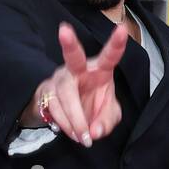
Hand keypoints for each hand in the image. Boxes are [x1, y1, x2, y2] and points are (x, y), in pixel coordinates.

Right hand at [32, 20, 127, 145]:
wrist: (67, 115)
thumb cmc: (92, 106)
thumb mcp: (108, 115)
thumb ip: (107, 121)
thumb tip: (94, 132)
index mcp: (99, 69)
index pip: (109, 56)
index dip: (116, 44)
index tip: (121, 29)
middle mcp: (77, 69)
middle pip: (73, 57)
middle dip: (69, 44)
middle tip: (64, 30)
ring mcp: (60, 79)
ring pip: (65, 97)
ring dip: (76, 121)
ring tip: (84, 139)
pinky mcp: (47, 92)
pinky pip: (55, 110)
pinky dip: (67, 126)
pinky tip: (74, 134)